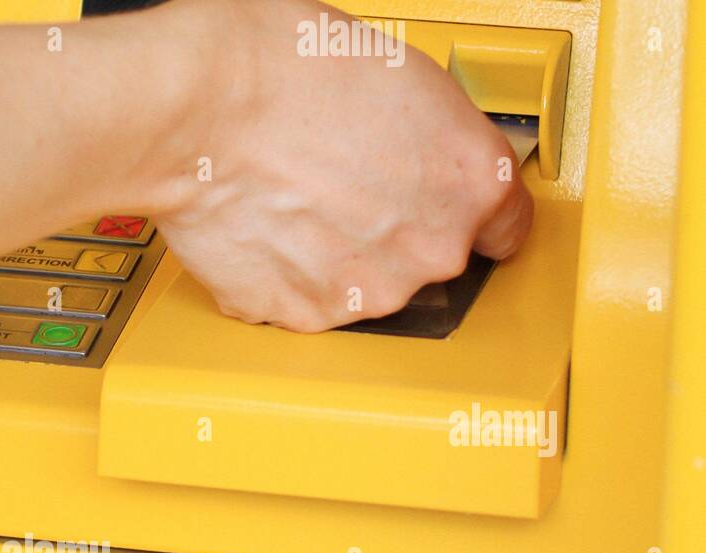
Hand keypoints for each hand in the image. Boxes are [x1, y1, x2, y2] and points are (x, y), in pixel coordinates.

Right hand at [148, 0, 533, 331]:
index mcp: (472, 186)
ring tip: (299, 202)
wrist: (207, 112)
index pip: (506, 229)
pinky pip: (304, 301)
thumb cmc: (293, 75)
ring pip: (364, 286)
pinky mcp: (302, 317)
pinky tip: (271, 228)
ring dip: (338, 257)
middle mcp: (428, 252)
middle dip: (393, 231)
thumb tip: (422, 161)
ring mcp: (365, 294)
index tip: (454, 216)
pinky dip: (288, 274)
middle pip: (427, 259)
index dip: (472, 217)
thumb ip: (436, 144)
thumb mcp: (406, 82)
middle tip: (347, 188)